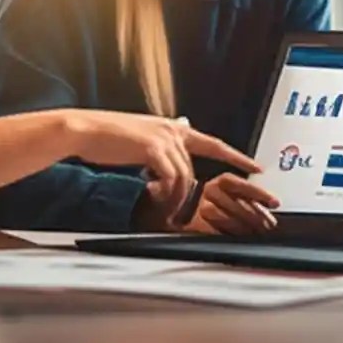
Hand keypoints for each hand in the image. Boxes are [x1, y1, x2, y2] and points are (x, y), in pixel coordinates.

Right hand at [70, 111, 259, 219]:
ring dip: (176, 199)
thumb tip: (180, 136)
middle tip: (177, 214)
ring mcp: (164, 138)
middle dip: (188, 195)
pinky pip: (171, 179)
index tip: (257, 167)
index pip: (213, 143)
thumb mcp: (142, 135)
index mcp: (172, 127)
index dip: (237, 156)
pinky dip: (166, 194)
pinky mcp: (153, 149)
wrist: (84, 130)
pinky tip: (154, 198)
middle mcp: (173, 130)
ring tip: (163, 211)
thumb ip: (162, 141)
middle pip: (193, 170)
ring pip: (184, 177)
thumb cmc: (108, 137)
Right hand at [185, 174, 279, 235]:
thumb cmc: (216, 201)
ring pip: (225, 218)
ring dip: (244, 227)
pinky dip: (229, 235)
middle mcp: (209, 191)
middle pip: (236, 203)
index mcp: (221, 181)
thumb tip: (270, 205)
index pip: (241, 184)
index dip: (259, 193)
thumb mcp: (232, 193)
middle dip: (256, 216)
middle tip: (269, 224)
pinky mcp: (196, 224)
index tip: (274, 202)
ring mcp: (201, 208)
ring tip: (255, 232)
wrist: (185, 209)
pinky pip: (215, 231)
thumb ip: (248, 197)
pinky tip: (239, 238)